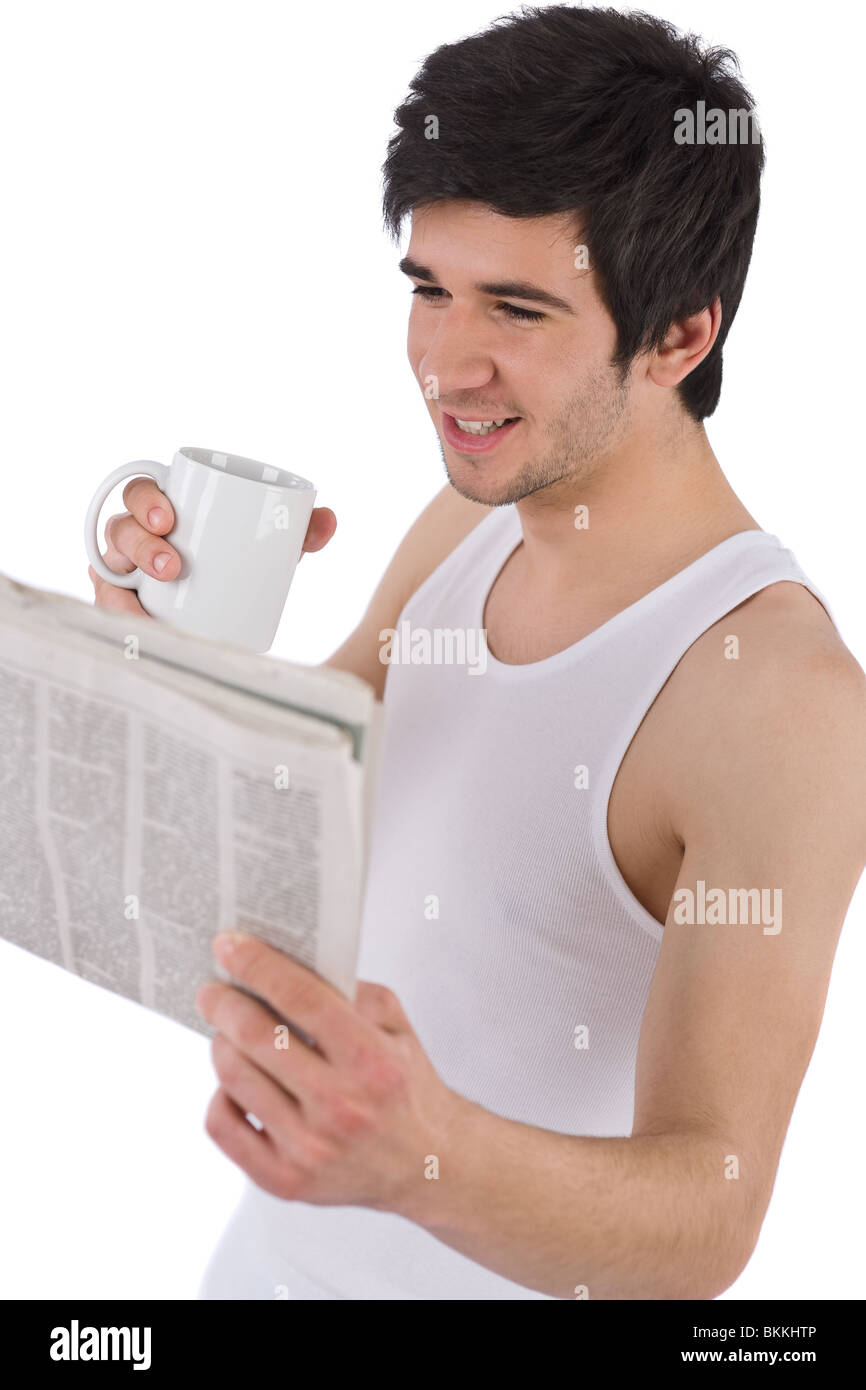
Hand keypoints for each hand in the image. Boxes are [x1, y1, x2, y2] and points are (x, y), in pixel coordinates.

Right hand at [88, 476, 336, 615]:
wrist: (226, 618)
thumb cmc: (239, 566)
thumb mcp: (267, 549)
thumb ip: (298, 533)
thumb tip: (329, 519)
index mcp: (164, 509)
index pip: (141, 491)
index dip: (147, 500)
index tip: (169, 520)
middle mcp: (135, 535)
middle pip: (120, 527)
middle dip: (140, 543)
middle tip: (172, 566)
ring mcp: (123, 570)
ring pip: (111, 564)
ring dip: (133, 580)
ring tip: (164, 593)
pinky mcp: (118, 603)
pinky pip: (107, 603)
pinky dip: (116, 612)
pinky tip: (129, 620)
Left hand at [195, 932, 467, 1217]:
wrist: (426, 1163)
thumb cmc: (406, 1089)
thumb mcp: (397, 1025)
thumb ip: (350, 990)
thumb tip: (285, 962)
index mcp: (372, 1060)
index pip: (301, 998)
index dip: (257, 965)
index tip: (229, 946)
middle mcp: (341, 1106)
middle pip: (257, 1036)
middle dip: (223, 1003)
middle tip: (211, 991)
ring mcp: (309, 1148)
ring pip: (233, 1077)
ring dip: (222, 1043)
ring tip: (228, 1034)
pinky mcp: (284, 1180)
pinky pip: (223, 1126)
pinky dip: (220, 1095)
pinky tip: (237, 1082)